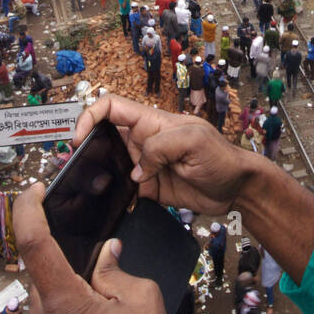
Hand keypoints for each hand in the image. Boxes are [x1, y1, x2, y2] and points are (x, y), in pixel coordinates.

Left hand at [12, 182, 167, 313]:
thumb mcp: (141, 300)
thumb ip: (118, 270)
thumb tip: (107, 255)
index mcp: (63, 301)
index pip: (33, 242)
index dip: (29, 209)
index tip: (36, 189)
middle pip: (41, 265)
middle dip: (64, 250)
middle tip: (95, 246)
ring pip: (48, 287)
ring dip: (69, 278)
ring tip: (103, 291)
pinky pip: (52, 306)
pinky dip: (70, 296)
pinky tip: (95, 304)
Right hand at [72, 94, 252, 215]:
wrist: (237, 190)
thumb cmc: (222, 158)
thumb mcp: (194, 141)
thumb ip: (161, 147)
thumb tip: (137, 170)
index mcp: (151, 122)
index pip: (111, 107)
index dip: (89, 116)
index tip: (79, 137)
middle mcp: (143, 142)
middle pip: (103, 137)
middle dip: (87, 149)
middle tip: (76, 166)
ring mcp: (145, 166)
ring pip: (110, 166)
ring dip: (99, 175)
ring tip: (92, 188)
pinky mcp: (149, 189)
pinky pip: (123, 191)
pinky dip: (115, 198)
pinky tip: (114, 206)